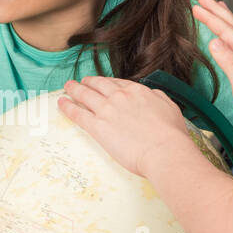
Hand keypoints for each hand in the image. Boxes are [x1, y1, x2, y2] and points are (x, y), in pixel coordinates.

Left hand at [58, 76, 194, 177]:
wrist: (164, 151)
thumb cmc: (171, 135)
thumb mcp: (170, 107)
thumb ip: (157, 97)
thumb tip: (151, 94)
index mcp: (137, 91)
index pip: (117, 83)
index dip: (106, 82)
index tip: (101, 83)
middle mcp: (119, 96)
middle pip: (98, 84)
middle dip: (88, 82)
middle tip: (81, 82)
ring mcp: (107, 110)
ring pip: (85, 94)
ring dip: (74, 89)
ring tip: (67, 87)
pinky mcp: (97, 126)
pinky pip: (77, 113)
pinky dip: (67, 107)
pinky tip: (61, 103)